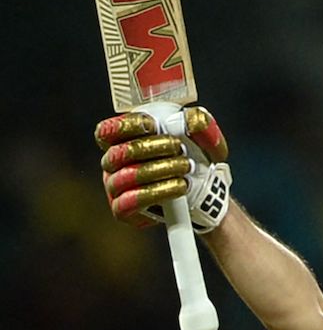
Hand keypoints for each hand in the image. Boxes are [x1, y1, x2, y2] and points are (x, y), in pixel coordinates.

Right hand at [97, 103, 231, 232]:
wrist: (206, 195)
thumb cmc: (195, 159)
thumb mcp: (203, 138)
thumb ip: (200, 124)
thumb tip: (194, 120)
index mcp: (123, 139)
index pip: (109, 130)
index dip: (127, 125)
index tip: (152, 124)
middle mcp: (115, 162)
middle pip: (120, 152)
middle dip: (151, 148)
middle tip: (179, 149)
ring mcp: (116, 186)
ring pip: (126, 177)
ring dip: (159, 170)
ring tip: (185, 168)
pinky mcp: (123, 210)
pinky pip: (130, 202)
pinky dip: (157, 193)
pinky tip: (179, 187)